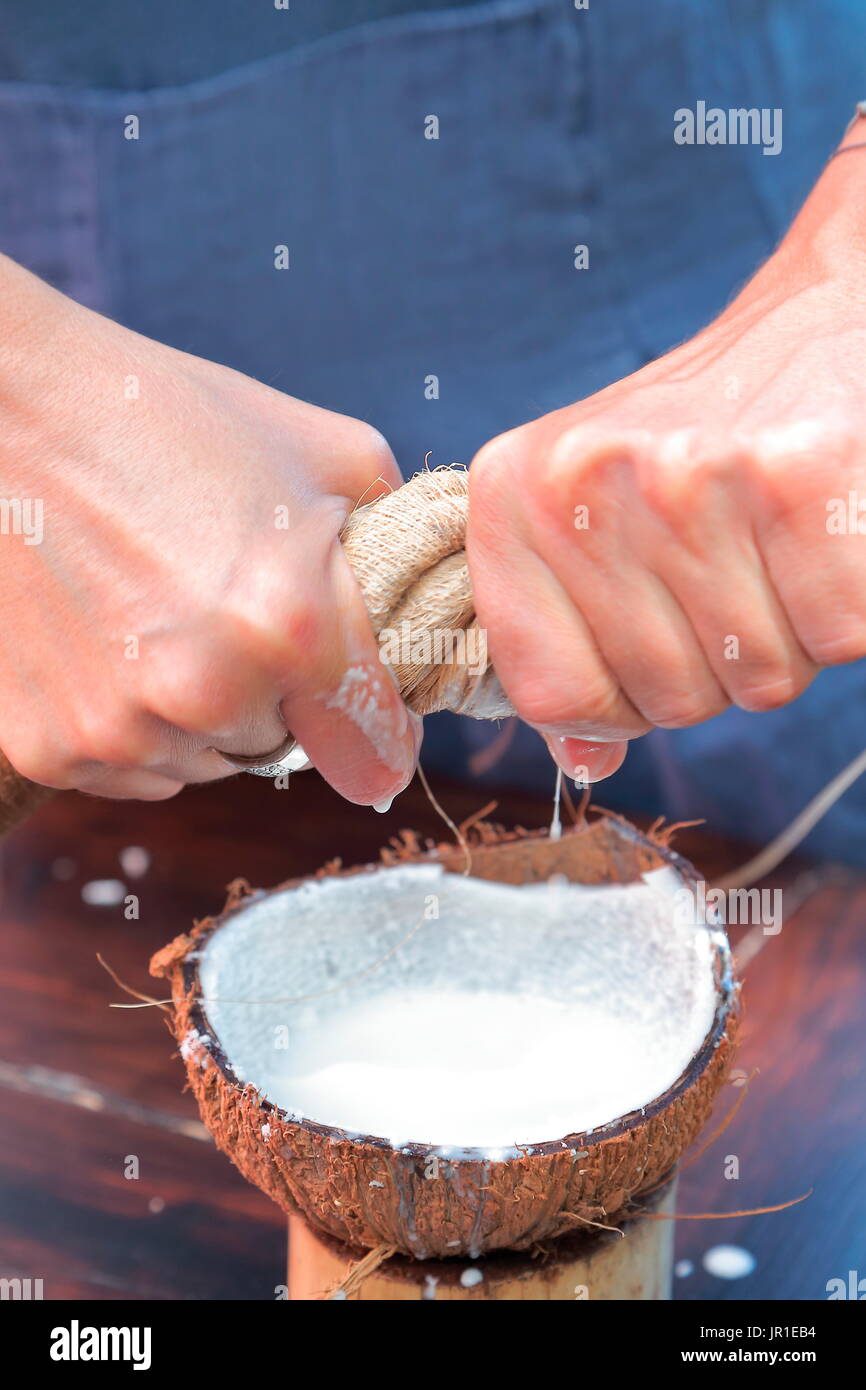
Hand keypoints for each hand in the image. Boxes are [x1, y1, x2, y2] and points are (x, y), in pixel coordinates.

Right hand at [0, 257, 419, 803]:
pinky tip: (114, 638)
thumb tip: (427, 620)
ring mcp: (119, 729)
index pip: (378, 759)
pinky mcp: (50, 748)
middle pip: (288, 755)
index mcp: (292, 625)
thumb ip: (401, 550)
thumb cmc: (173, 419)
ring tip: (165, 610)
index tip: (363, 703)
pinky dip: (136, 721)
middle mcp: (207, 694)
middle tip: (236, 608)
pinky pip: (134, 768)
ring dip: (205, 714)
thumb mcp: (328, 454)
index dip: (379, 729)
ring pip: (208, 763)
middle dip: (282, 699)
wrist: (8, 413)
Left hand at [467, 129, 865, 783]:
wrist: (821, 321)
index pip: (551, 696)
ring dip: (788, 640)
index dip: (618, 702)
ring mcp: (691, 477)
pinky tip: (831, 535)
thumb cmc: (701, 442)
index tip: (655, 644)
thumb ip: (574, 646)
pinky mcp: (801, 475)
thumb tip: (584, 766)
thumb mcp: (597, 524)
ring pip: (756, 680)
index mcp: (515, 497)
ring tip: (781, 546)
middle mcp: (586, 481)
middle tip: (738, 571)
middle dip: (717, 667)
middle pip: (665, 698)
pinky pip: (836, 638)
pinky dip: (848, 612)